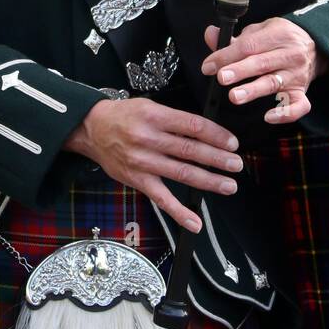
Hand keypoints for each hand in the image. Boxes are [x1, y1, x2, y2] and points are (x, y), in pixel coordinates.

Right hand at [63, 98, 242, 234]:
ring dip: (208, 181)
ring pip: (181, 174)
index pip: (192, 126)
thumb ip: (175, 118)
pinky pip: (161, 199)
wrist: (91, 128)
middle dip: (217, 159)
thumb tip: (206, 132)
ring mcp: (143, 162)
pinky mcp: (138, 180)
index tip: (232, 143)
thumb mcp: (150, 106)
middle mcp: (149, 139)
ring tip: (228, 185)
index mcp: (155, 116)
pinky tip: (195, 222)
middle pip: (190, 150)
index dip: (215, 135)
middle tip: (237, 164)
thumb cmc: (124, 116)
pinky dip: (179, 212)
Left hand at [200, 17, 327, 125]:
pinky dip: (285, 113)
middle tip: (221, 78)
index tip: (209, 66)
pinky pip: (298, 106)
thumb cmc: (280, 40)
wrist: (314, 48)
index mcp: (278, 35)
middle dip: (239, 71)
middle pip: (261, 63)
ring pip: (274, 84)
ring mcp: (297, 75)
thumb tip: (210, 33)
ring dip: (253, 90)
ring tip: (235, 96)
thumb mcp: (261, 31)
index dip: (227, 55)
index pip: (249, 45)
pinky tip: (268, 117)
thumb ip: (234, 37)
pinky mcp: (302, 93)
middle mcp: (290, 54)